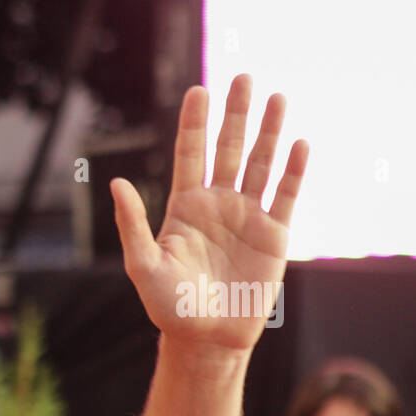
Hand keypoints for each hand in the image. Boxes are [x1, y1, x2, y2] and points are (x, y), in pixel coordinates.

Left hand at [112, 74, 309, 353]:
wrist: (207, 339)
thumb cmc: (169, 307)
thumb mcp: (143, 266)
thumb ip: (132, 224)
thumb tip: (116, 183)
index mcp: (185, 208)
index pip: (190, 154)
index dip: (194, 123)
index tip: (198, 90)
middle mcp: (218, 205)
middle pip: (228, 149)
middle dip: (235, 114)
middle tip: (242, 76)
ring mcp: (248, 217)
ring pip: (261, 164)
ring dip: (269, 131)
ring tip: (276, 97)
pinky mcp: (274, 235)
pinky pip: (287, 196)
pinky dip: (294, 170)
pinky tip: (299, 144)